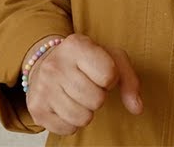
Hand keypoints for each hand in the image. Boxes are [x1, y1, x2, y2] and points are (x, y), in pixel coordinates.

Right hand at [24, 33, 142, 135]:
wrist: (45, 62)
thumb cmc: (84, 61)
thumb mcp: (111, 58)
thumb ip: (129, 80)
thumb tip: (137, 108)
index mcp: (76, 44)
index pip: (108, 75)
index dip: (110, 79)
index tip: (99, 73)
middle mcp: (55, 64)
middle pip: (97, 100)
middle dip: (97, 96)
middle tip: (87, 85)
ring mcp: (42, 87)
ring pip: (83, 118)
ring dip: (85, 111)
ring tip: (77, 95)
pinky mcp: (36, 108)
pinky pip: (68, 129)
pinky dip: (71, 122)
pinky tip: (65, 105)